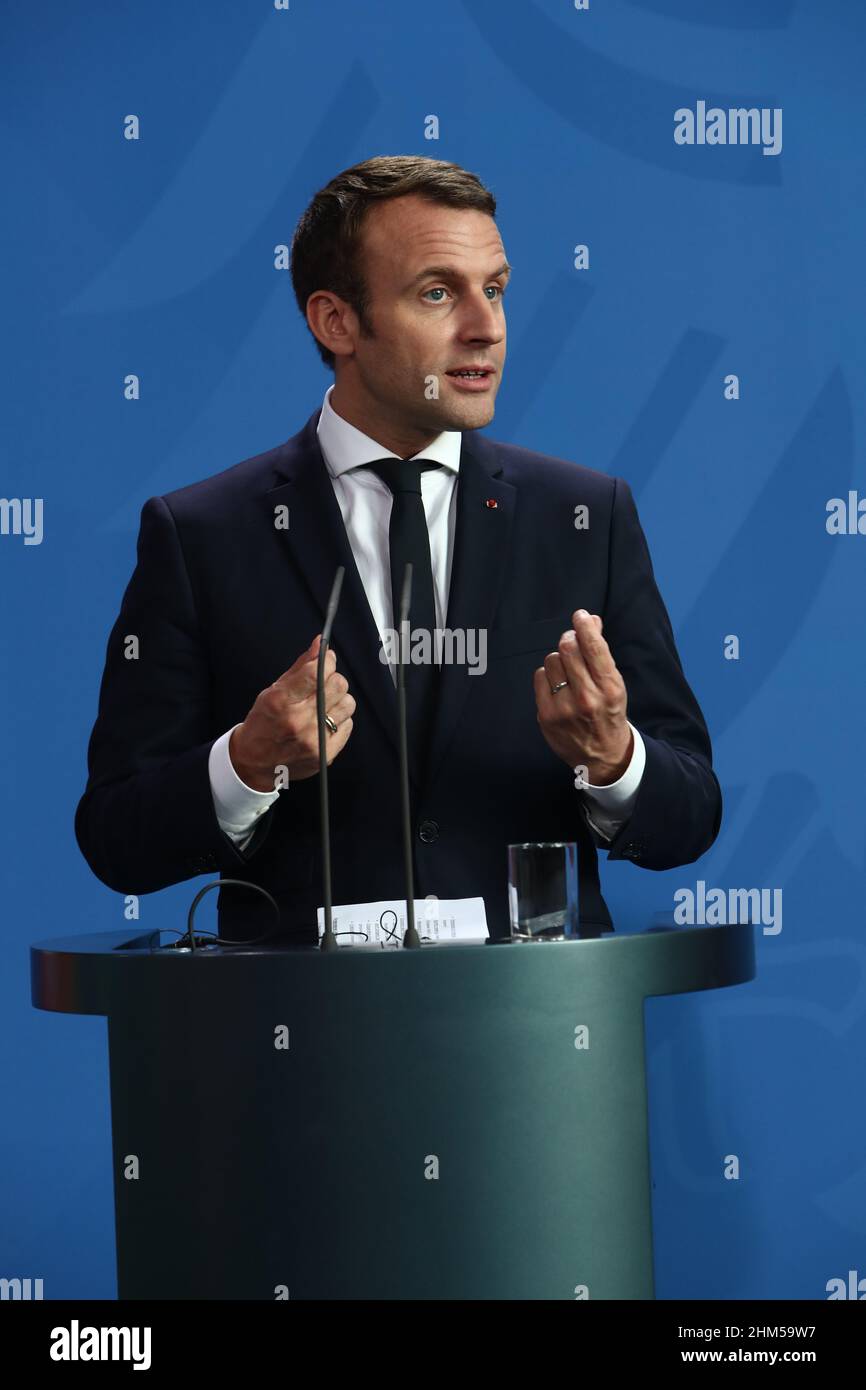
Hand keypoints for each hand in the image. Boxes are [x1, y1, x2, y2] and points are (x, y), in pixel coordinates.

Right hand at [229, 635, 355, 790]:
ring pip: (348, 704)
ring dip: (338, 700)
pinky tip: (325, 722)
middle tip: (324, 683)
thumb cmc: (263, 724)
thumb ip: (300, 667)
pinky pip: (348, 724)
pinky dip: (340, 719)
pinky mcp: (325, 754)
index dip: (326, 661)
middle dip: (333, 679)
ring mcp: (313, 739)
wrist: (254, 763)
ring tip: (323, 705)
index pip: (315, 672)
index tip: (327, 659)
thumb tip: (320, 644)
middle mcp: (298, 721)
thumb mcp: (272, 691)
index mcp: (281, 702)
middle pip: (338, 686)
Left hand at [533, 609, 631, 784]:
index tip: (580, 615)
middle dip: (570, 639)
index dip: (585, 626)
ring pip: (552, 661)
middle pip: (568, 650)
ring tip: (568, 673)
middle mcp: (587, 698)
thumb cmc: (608, 712)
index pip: (594, 648)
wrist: (602, 755)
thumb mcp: (614, 684)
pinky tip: (558, 686)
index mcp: (609, 689)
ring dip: (559, 660)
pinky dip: (547, 676)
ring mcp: (564, 709)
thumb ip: (601, 653)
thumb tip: (591, 620)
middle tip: (572, 641)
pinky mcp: (546, 716)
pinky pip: (539, 677)